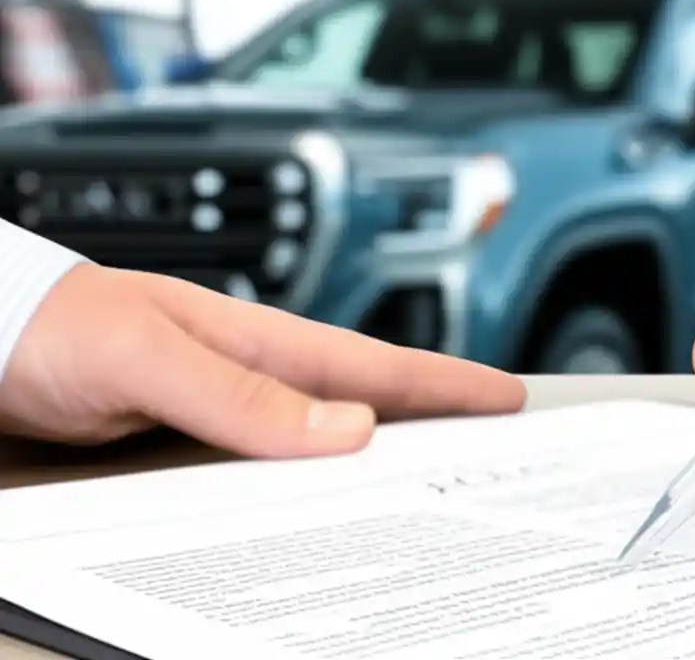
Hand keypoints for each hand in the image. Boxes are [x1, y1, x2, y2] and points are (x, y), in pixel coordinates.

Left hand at [0, 265, 524, 455]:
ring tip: (431, 478)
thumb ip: (241, 397)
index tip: (509, 394)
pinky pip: (275, 469)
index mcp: (259, 342)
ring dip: (381, 456)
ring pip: (324, 440)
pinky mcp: (192, 443)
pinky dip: (315, 485)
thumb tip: (348, 430)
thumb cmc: (50, 326)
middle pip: (366, 403)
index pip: (374, 367)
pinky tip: (322, 504)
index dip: (447, 383)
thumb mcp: (148, 356)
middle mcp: (253, 376)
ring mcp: (226, 410)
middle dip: (436, 419)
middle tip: (495, 440)